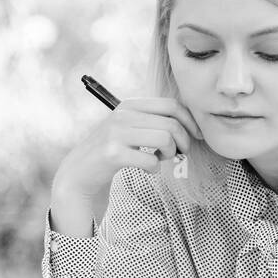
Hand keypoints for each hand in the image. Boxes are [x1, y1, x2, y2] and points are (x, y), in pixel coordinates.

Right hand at [52, 96, 204, 203]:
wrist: (81, 172)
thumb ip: (154, 121)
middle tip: (178, 154)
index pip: (171, 105)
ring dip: (169, 154)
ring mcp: (116, 133)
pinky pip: (150, 160)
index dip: (190, 121)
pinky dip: (154, 168)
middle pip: (172, 123)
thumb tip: (191, 124)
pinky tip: (147, 169)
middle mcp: (123, 115)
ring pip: (165, 139)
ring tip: (160, 160)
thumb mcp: (131, 128)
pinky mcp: (112, 154)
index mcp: (130, 105)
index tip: (196, 137)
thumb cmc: (114, 151)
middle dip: (183, 142)